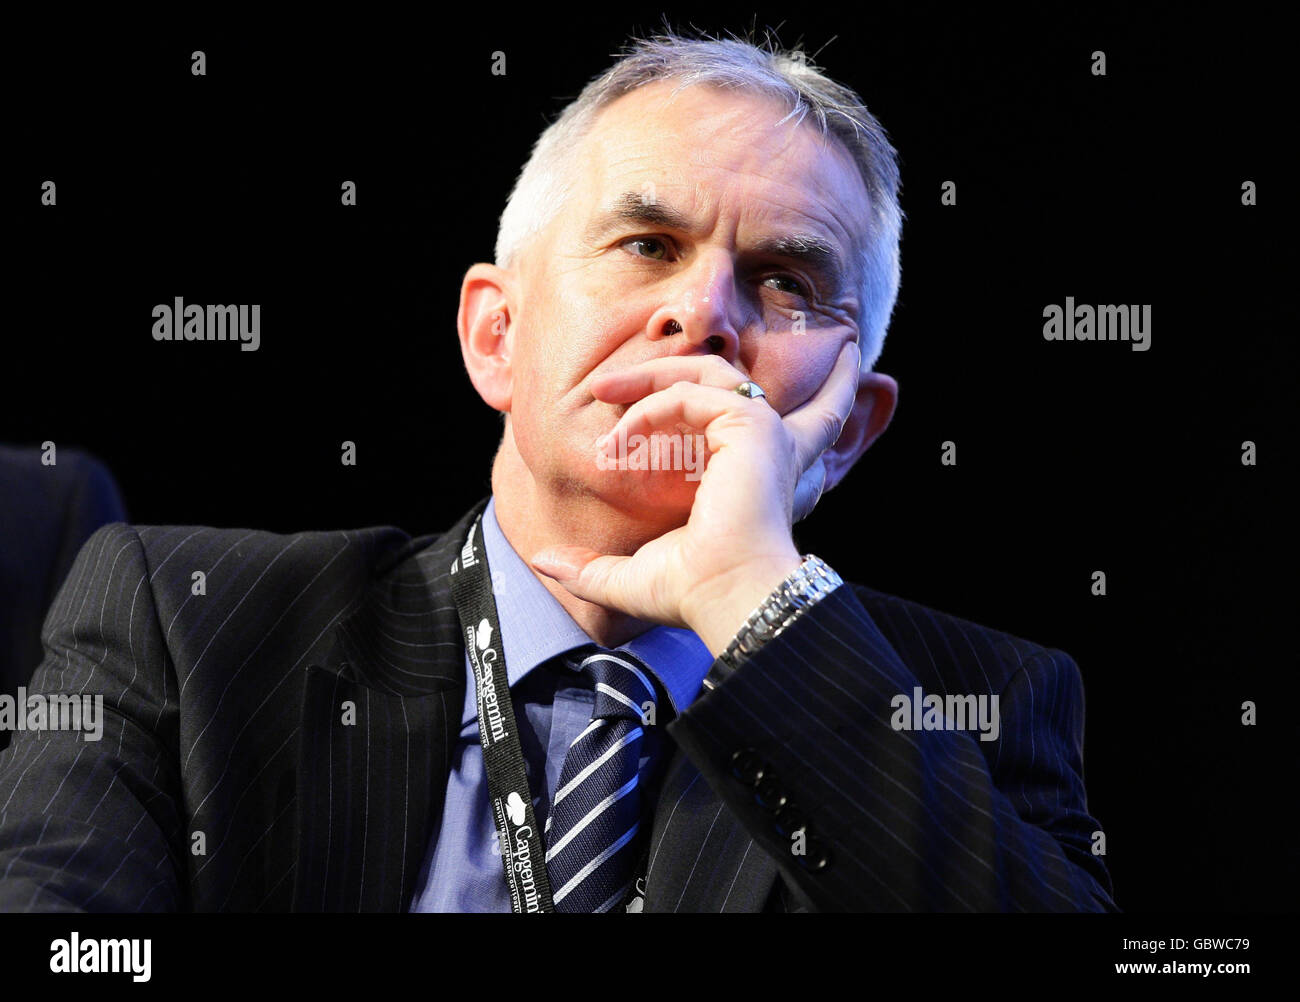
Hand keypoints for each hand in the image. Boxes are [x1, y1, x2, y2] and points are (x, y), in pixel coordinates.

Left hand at [530, 340, 861, 655]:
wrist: (726, 596)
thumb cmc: (694, 592)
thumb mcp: (629, 575)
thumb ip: (588, 565)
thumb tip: (543, 559)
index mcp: (762, 476)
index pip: (798, 425)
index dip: (821, 394)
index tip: (823, 367)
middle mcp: (771, 449)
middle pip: (751, 380)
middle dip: (703, 356)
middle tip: (631, 377)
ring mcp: (762, 433)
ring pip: (703, 377)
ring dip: (648, 380)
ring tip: (602, 392)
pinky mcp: (750, 425)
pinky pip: (686, 396)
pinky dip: (647, 411)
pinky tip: (619, 444)